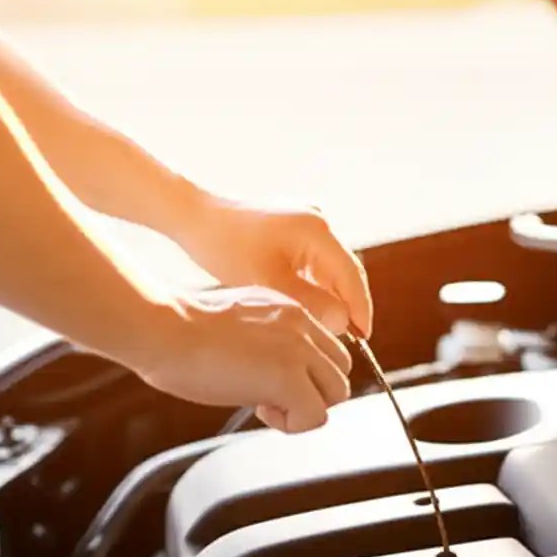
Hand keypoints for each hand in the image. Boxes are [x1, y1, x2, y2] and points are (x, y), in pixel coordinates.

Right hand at [131, 286, 351, 432]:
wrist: (163, 329)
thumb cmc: (181, 329)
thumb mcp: (238, 322)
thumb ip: (266, 337)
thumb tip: (268, 365)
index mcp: (290, 308)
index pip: (327, 348)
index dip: (305, 373)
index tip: (271, 378)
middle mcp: (303, 325)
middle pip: (339, 371)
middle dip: (312, 391)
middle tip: (270, 396)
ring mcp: (299, 351)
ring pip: (336, 393)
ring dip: (304, 407)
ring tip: (263, 403)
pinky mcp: (289, 379)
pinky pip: (316, 416)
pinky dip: (292, 424)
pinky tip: (259, 409)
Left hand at [176, 196, 372, 336]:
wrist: (193, 216)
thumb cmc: (225, 246)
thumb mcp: (268, 282)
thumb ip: (310, 303)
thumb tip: (343, 323)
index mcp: (318, 230)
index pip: (352, 276)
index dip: (360, 309)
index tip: (364, 338)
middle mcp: (318, 222)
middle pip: (344, 271)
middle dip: (346, 304)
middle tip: (347, 339)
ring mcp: (305, 222)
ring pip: (328, 268)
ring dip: (328, 296)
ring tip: (325, 327)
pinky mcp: (291, 228)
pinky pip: (312, 261)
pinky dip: (313, 285)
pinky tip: (305, 306)